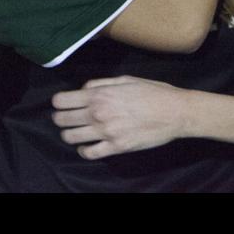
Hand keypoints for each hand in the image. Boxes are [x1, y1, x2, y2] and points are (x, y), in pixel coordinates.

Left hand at [52, 75, 191, 159]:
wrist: (175, 112)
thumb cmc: (153, 92)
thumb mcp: (126, 79)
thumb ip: (101, 83)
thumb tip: (84, 90)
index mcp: (99, 95)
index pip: (61, 101)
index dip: (58, 103)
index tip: (62, 105)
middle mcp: (98, 113)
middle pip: (62, 120)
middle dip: (60, 119)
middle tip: (65, 119)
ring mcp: (106, 132)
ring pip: (71, 137)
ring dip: (69, 135)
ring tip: (75, 133)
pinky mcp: (116, 147)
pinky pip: (90, 153)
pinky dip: (84, 151)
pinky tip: (87, 147)